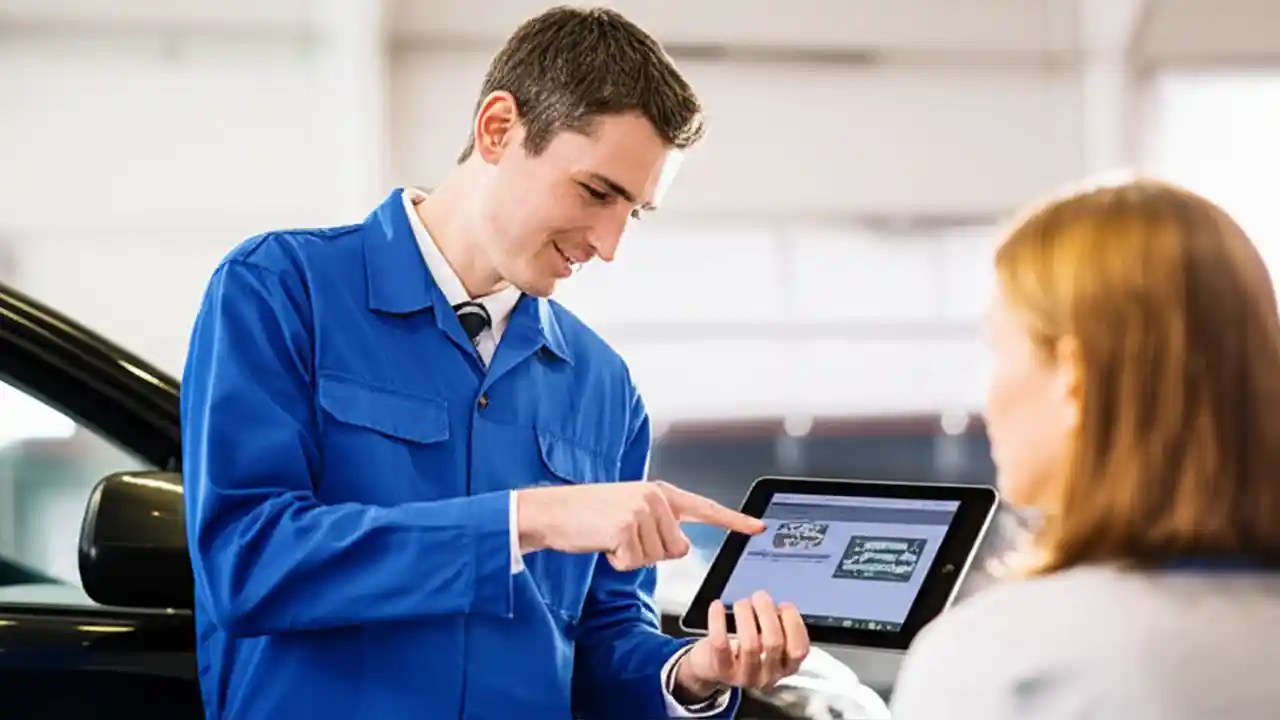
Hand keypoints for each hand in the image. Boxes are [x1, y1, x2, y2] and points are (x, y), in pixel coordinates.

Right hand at [516, 480, 764, 570]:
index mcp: (660, 492)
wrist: (552, 511)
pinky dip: (618, 562)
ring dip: (632, 557)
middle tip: (622, 537)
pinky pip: (634, 564)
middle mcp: (655, 497)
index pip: (705, 508)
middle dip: (650, 553)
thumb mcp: (631, 510)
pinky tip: (603, 543)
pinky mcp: (625, 528)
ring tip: (611, 536)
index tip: (758, 527)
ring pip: (656, 559)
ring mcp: (641, 510)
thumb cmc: (589, 515)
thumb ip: (660, 523)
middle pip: (676, 549)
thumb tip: (681, 549)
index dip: (734, 521)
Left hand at [674, 592, 809, 699]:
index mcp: (785, 668)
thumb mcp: (767, 645)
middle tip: (759, 596)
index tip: (784, 605)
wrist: (712, 669)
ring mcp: (744, 675)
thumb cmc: (744, 651)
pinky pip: (720, 643)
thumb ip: (777, 628)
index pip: (799, 649)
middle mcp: (767, 676)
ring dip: (745, 614)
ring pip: (749, 643)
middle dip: (767, 612)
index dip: (793, 623)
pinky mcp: (721, 670)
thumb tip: (773, 605)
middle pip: (773, 642)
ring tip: (742, 603)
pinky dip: (718, 620)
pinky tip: (717, 606)